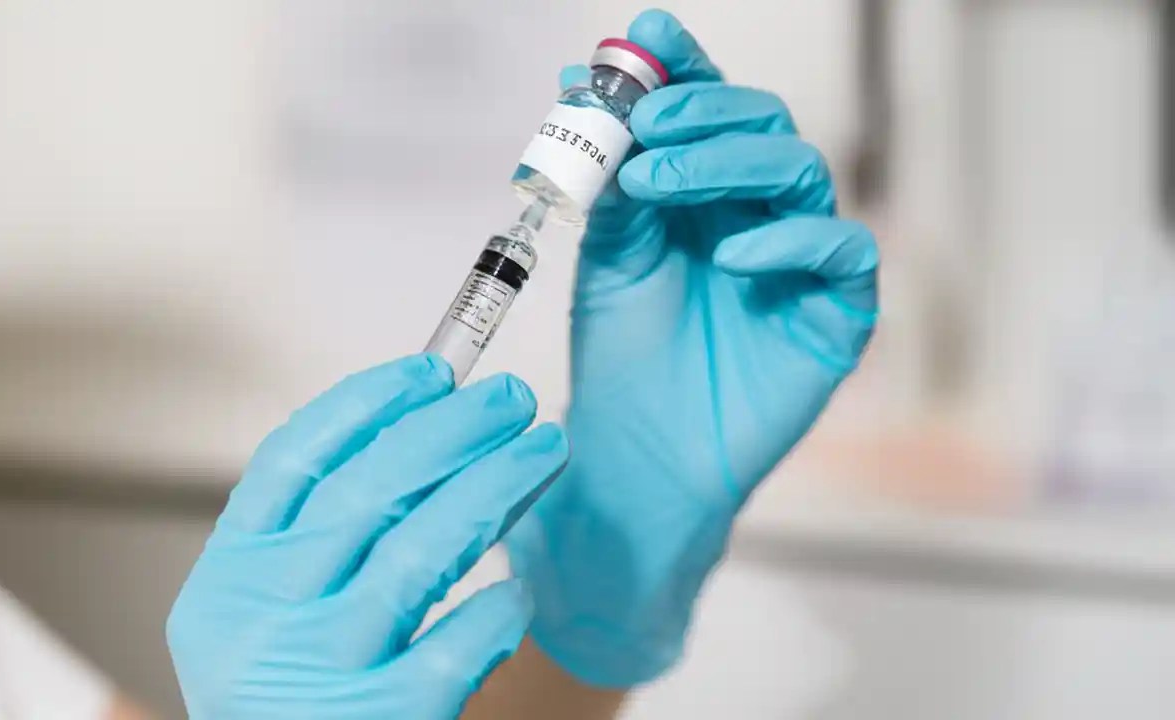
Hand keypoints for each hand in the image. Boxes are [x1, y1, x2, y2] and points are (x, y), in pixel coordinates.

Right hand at [168, 355, 568, 718]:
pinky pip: (455, 648)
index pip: (292, 461)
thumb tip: (428, 434)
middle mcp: (261, 621)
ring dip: (492, 488)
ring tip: (541, 451)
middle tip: (509, 399)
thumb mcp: (270, 612)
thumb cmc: (291, 696)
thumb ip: (320, 539)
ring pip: (417, 556)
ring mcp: (318, 674)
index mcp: (227, 579)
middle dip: (450, 431)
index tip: (433, 368)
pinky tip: (518, 591)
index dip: (367, 403)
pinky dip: (495, 610)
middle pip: (364, 493)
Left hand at [507, 10, 878, 686]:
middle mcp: (760, 213)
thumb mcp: (608, 252)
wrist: (638, 454)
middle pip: (762, 125)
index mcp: (705, 192)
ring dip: (730, 162)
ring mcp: (802, 259)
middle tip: (646, 116)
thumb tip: (584, 87)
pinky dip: (791, 240)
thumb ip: (613, 177)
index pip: (709, 110)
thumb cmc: (623, 354)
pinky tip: (732, 255)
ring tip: (659, 178)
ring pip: (802, 171)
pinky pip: (841, 252)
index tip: (644, 35)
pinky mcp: (836, 312)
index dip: (685, 67)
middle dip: (703, 110)